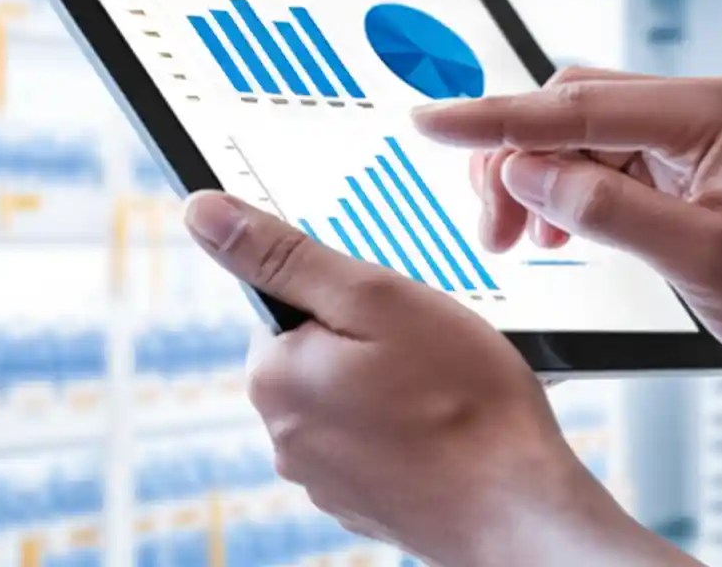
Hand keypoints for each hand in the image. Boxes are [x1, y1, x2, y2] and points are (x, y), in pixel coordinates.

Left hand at [185, 192, 699, 565]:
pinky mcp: (358, 502)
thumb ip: (285, 255)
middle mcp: (283, 433)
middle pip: (314, 350)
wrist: (518, 506)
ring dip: (385, 385)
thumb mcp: (375, 298)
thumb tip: (204, 214)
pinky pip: (368, 441)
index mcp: (276, 375)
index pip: (284, 302)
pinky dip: (399, 430)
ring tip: (441, 391)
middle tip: (425, 348)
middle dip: (366, 339)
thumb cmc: (462, 399)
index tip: (391, 310)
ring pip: (345, 397)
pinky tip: (443, 428)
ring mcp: (320, 477)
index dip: (345, 293)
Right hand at [414, 68, 721, 432]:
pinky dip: (568, 195)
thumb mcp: (701, 261)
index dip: (497, 118)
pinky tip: (552, 234)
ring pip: (582, 137)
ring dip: (537, 182)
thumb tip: (524, 173)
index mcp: (718, 110)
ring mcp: (698, 136)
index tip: (430, 124)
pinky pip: (606, 164)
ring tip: (514, 241)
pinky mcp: (690, 167)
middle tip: (490, 232)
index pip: (581, 103)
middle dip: (516, 161)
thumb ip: (605, 209)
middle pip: (575, 108)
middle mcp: (707, 107)